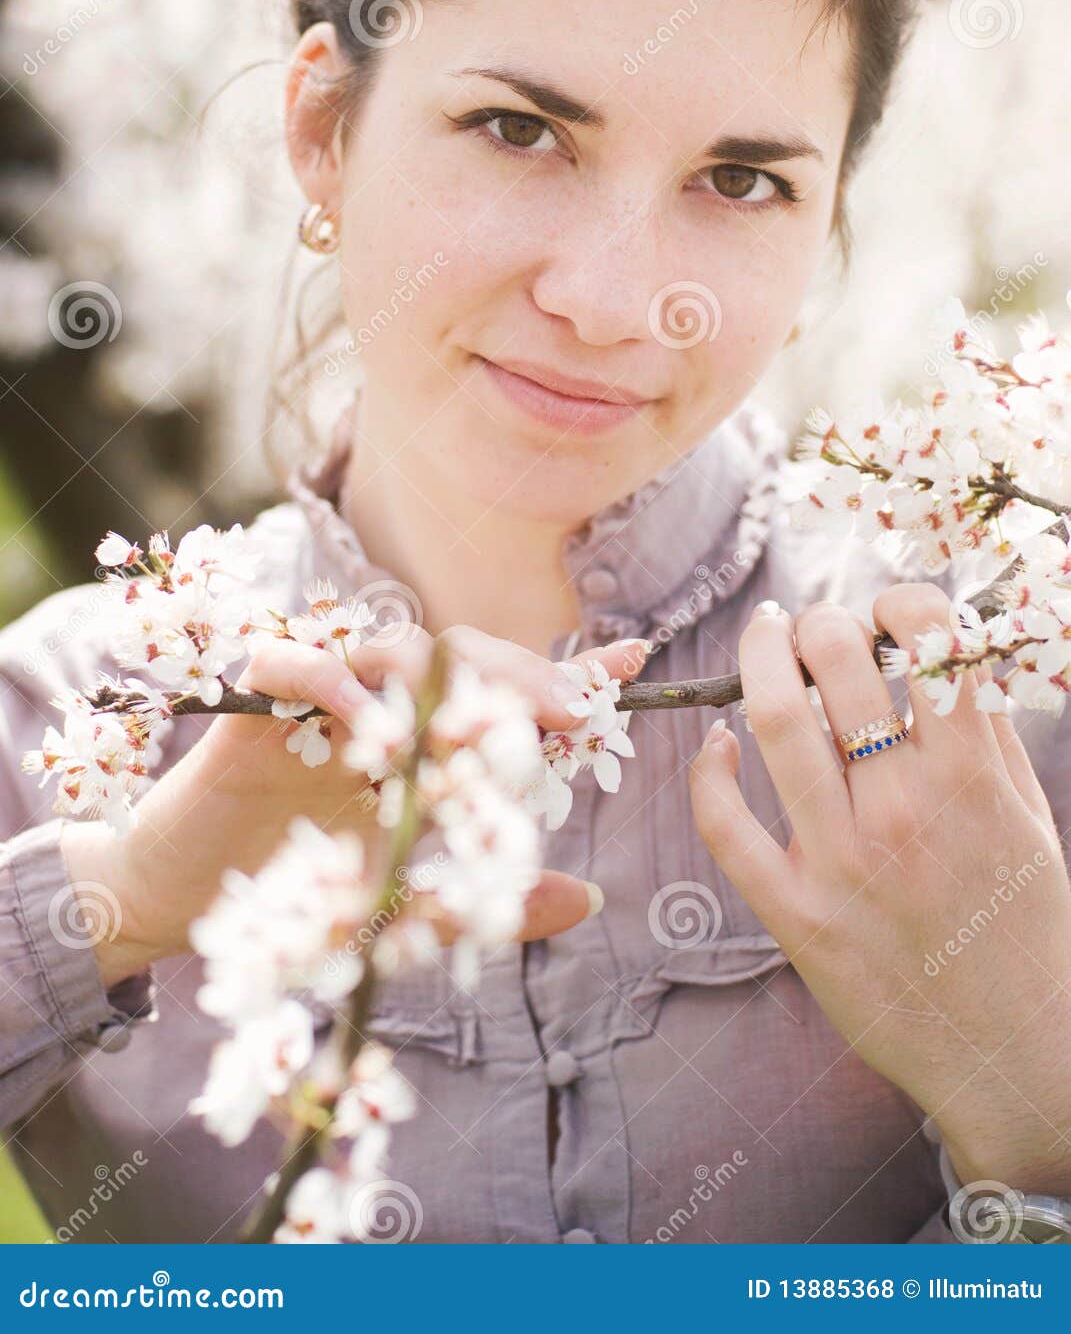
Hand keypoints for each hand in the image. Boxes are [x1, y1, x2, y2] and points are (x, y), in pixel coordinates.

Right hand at [62, 627, 648, 988]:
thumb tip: (590, 897)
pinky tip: (367, 718)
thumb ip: (484, 902)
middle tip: (574, 711)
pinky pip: (293, 662)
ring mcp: (319, 699)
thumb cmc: (292, 897)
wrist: (178, 904)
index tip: (636, 664)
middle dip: (521, 676)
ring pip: (391, 648)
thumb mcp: (402, 910)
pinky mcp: (255, 706)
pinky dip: (329, 678)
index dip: (568, 675)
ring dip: (440, 679)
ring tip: (483, 724)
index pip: (502, 696)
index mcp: (422, 745)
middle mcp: (380, 708)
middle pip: (461, 656)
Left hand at [689, 583, 1070, 1194]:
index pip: (929, 637)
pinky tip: (717, 746)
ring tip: (765, 643)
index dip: (899, 600)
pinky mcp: (796, 914)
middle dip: (818, 620)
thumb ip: (987, 734)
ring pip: (773, 723)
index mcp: (973, 778)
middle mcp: (906, 809)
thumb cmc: (1025, 927)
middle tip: (813, 626)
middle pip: (834, 661)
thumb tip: (941, 649)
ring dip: (759, 661)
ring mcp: (844, 862)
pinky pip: (727, 826)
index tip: (886, 609)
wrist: (1015, 1052)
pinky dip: (709, 770)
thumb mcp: (1029, 819)